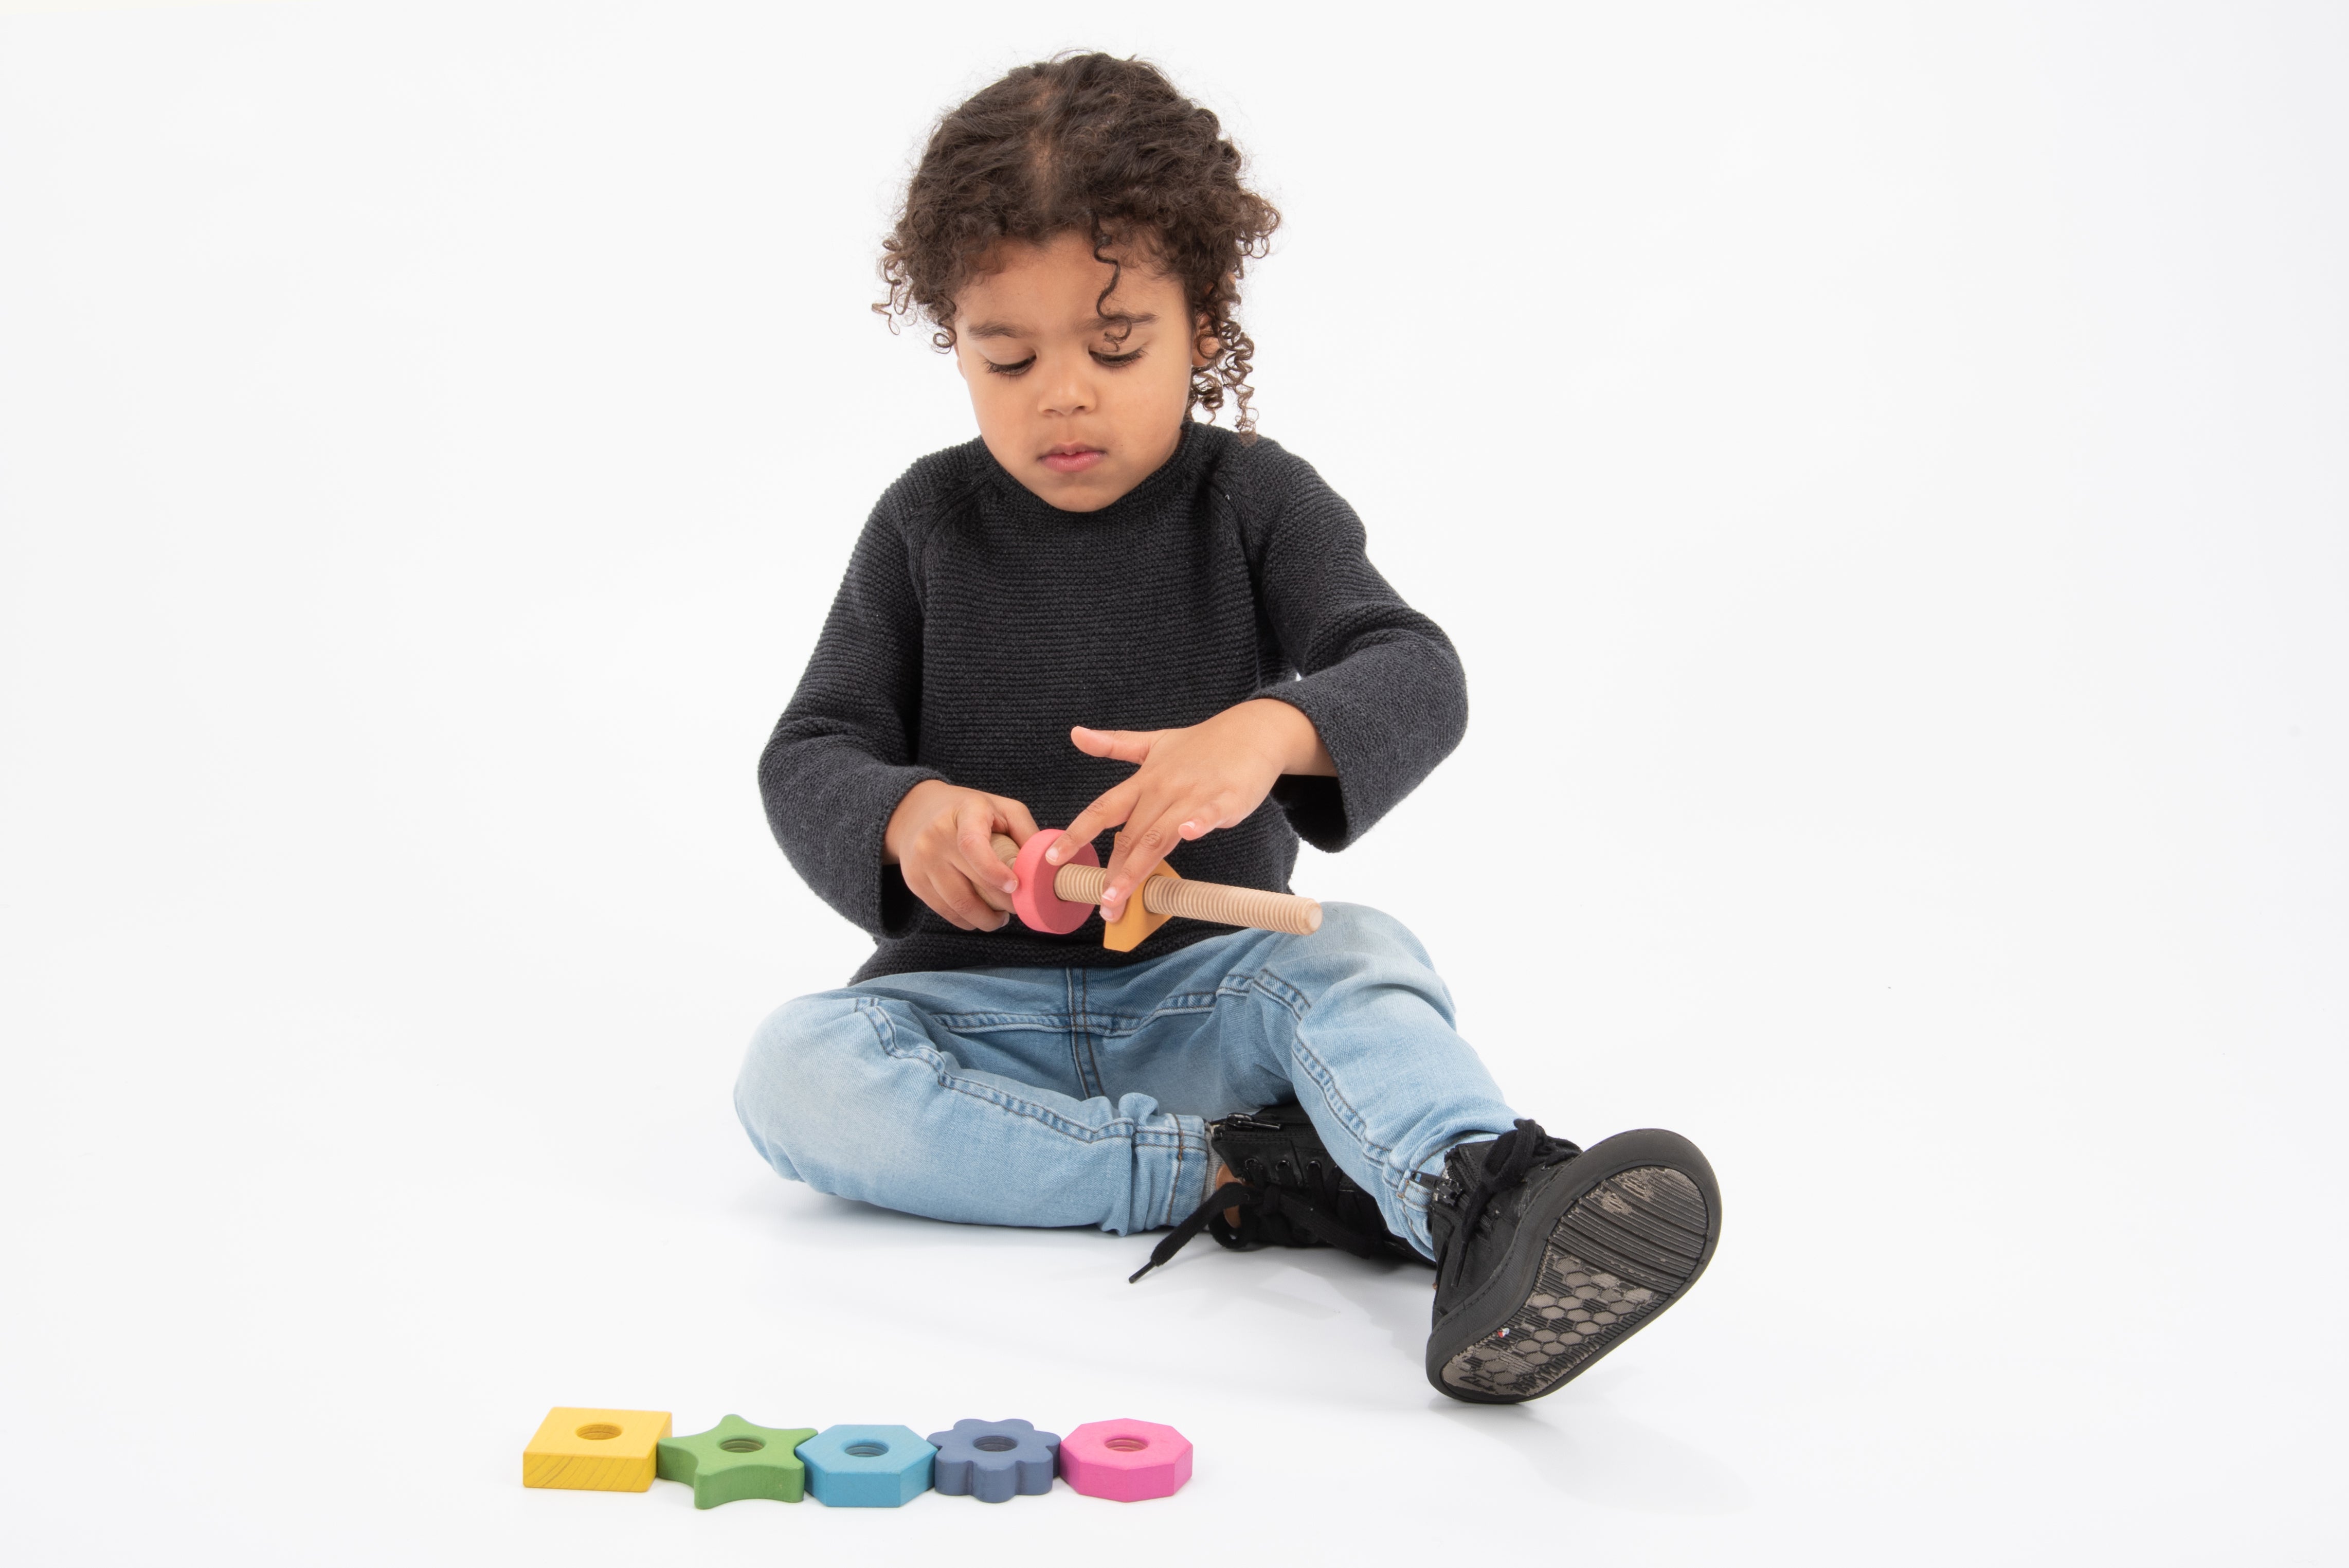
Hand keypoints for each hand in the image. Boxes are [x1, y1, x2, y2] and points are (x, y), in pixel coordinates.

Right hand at [884, 779, 1039, 931]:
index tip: (1015, 885)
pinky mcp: (914, 881)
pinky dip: (968, 921)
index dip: (994, 871)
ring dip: (987, 920)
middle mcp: (936, 836)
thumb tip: (1048, 866)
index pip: (973, 845)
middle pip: (973, 883)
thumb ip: (1026, 832)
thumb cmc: (970, 811)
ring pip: (959, 905)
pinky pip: (946, 912)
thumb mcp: (1002, 808)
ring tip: (1002, 916)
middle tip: (1022, 907)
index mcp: (964, 813)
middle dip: (1005, 903)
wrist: (917, 811)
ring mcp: (921, 860)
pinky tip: (981, 916)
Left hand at [1047, 699, 1333, 920]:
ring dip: (1137, 868)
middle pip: (1131, 835)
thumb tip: (1076, 734)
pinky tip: (1188, 835)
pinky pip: (1208, 814)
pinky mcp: (1225, 799)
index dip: (1076, 833)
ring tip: (1119, 899)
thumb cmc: (1203, 743)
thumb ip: (1114, 745)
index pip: (1103, 809)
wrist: (1253, 731)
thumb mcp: (1154, 742)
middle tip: (1099, 905)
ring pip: (1160, 835)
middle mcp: (1163, 788)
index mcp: (1145, 780)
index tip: (1053, 857)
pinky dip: (1198, 823)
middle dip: (1112, 872)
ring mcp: (1193, 794)